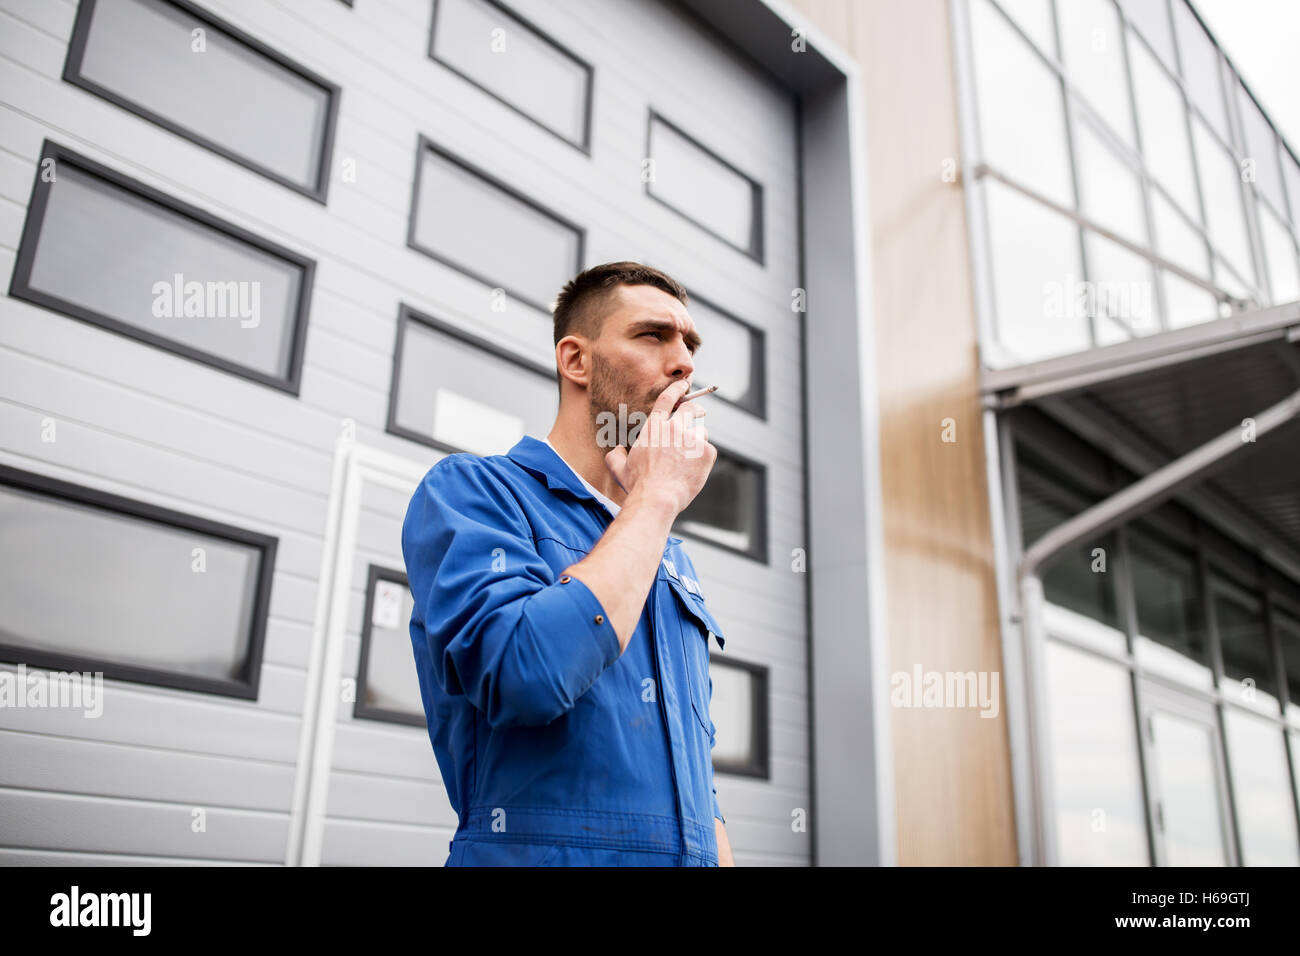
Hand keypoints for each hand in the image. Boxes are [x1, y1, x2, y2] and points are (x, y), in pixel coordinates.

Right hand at [603, 379, 715, 515]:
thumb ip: (616, 456)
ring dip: (697, 440)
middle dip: (694, 408)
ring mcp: (692, 439)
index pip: (667, 399)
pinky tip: (694, 470)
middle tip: (698, 412)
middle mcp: (674, 428)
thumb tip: (616, 451)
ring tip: (688, 458)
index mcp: (654, 427)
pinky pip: (709, 450)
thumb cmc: (638, 485)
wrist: (657, 498)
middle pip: (690, 408)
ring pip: (701, 432)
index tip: (683, 384)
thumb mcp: (620, 469)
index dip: (677, 389)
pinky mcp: (707, 452)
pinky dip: (703, 458)